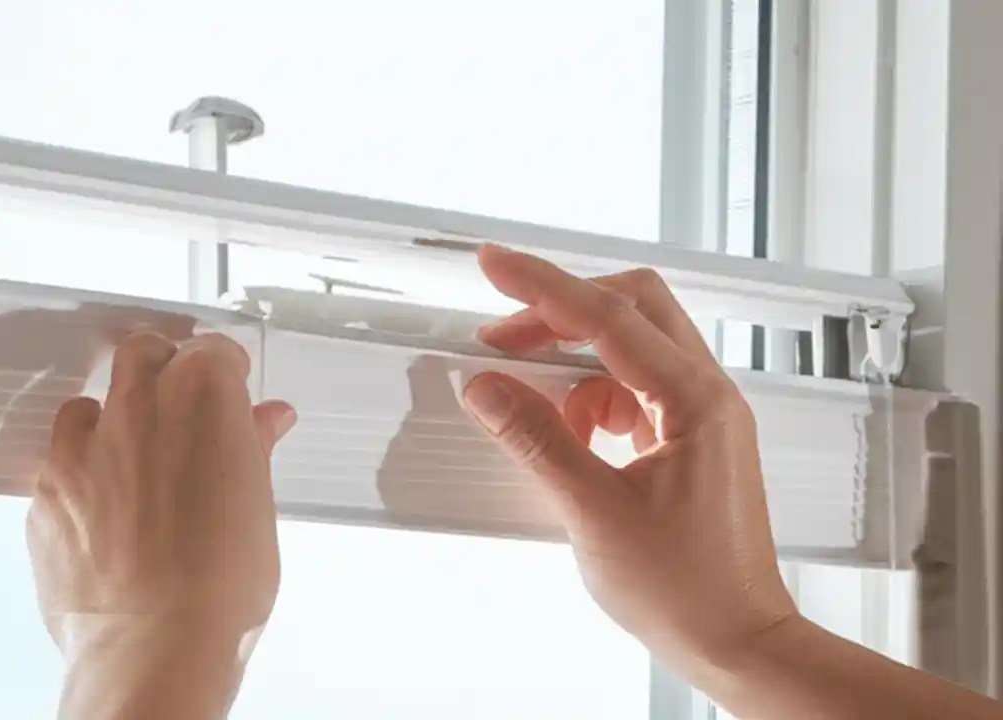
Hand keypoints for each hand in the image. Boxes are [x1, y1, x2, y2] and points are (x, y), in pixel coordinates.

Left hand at [27, 330, 295, 718]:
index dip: (226, 374)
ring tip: (138, 467)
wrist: (155, 646)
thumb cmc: (220, 584)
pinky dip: (82, 477)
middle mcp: (137, 405)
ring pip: (91, 405)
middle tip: (184, 413)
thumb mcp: (259, 507)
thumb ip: (252, 448)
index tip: (232, 392)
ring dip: (113, 422)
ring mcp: (82, 445)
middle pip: (144, 354)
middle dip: (164, 371)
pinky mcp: (44, 489)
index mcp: (202, 395)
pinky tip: (106, 514)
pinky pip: (59, 464)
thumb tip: (263, 422)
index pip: (214, 352)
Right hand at [463, 244, 795, 672]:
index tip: (495, 266)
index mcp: (697, 402)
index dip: (544, 287)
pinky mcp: (690, 438)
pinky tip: (567, 439)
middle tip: (502, 331)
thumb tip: (488, 388)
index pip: (610, 317)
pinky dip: (591, 402)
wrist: (737, 643)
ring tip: (527, 405)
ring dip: (573, 364)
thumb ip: (536, 440)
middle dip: (561, 311)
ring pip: (630, 349)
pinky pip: (632, 390)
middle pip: (632, 310)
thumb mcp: (593, 512)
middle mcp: (707, 395)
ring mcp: (702, 415)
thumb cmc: (689, 591)